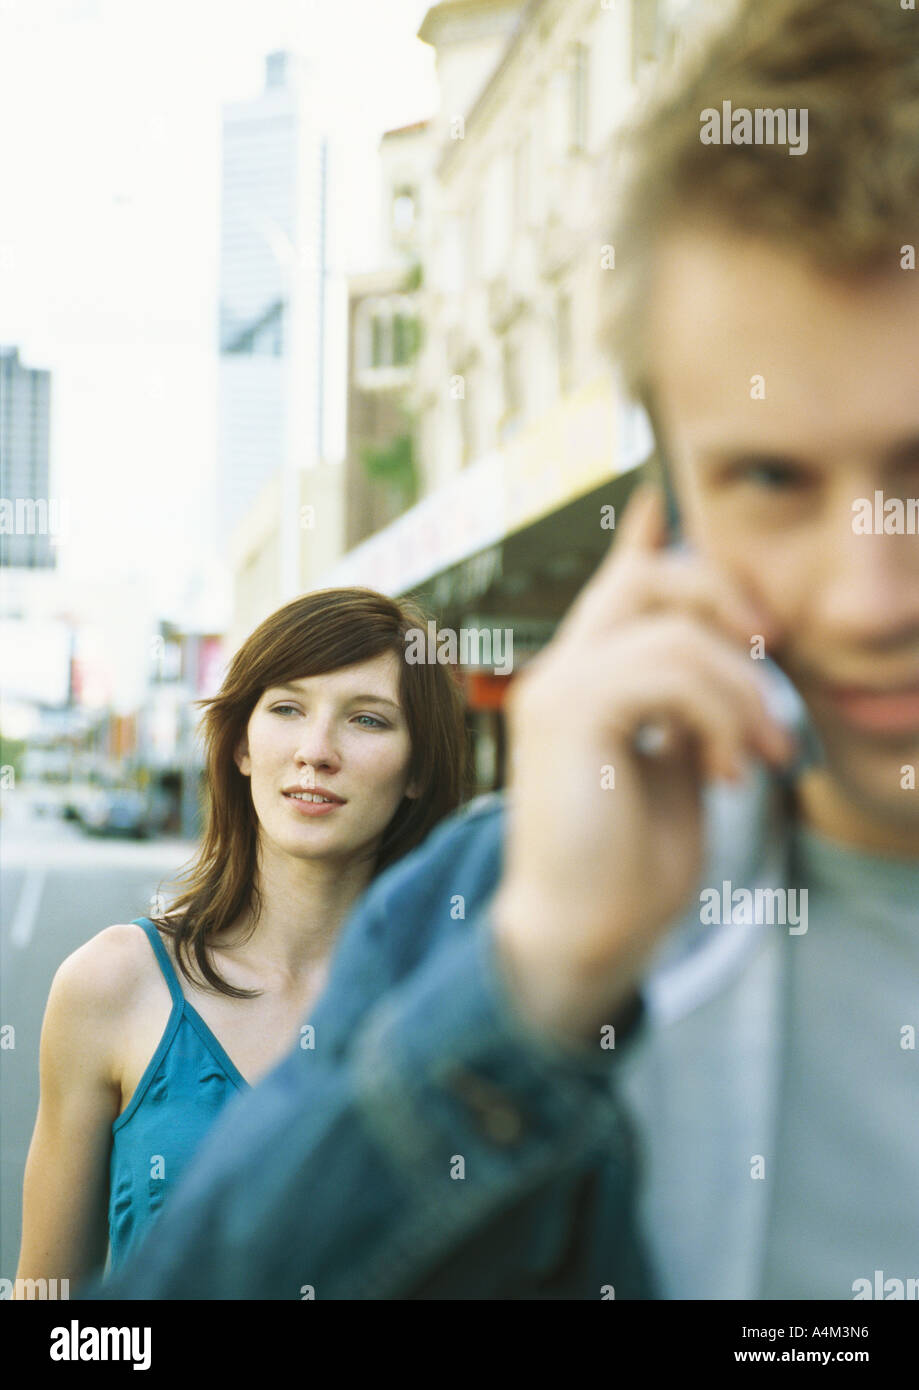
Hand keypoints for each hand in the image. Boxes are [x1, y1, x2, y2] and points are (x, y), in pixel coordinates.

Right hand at [491, 483, 794, 1044]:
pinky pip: (668, 672)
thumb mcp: (672, 767)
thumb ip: (687, 707)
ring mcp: (557, 688)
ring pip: (675, 631)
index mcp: (584, 681)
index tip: (661, 498)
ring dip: (744, 692)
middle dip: (726, 596)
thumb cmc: (627, 865)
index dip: (646, 540)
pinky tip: (725, 772)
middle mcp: (561, 673)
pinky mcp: (567, 713)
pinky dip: (719, 717)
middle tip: (775, 650)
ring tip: (764, 755)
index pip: (614, 586)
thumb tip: (726, 660)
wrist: (582, 935)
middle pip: (648, 579)